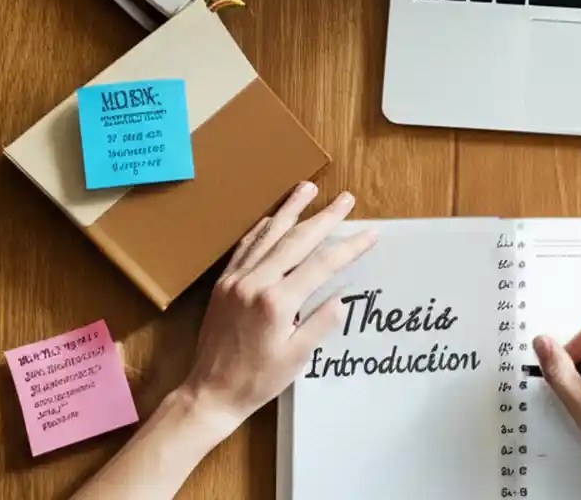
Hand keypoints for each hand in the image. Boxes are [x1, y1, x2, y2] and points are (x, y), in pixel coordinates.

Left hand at [177, 182, 377, 435]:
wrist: (210, 393)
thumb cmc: (257, 381)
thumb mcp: (297, 358)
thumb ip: (320, 323)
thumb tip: (340, 296)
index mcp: (277, 302)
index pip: (322, 265)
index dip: (349, 247)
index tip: (370, 233)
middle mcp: (255, 282)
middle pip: (296, 240)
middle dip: (324, 217)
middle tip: (346, 199)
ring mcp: (236, 280)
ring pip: (268, 235)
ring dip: (291, 210)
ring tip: (308, 187)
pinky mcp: (224, 284)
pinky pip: (246, 247)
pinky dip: (262, 229)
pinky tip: (272, 218)